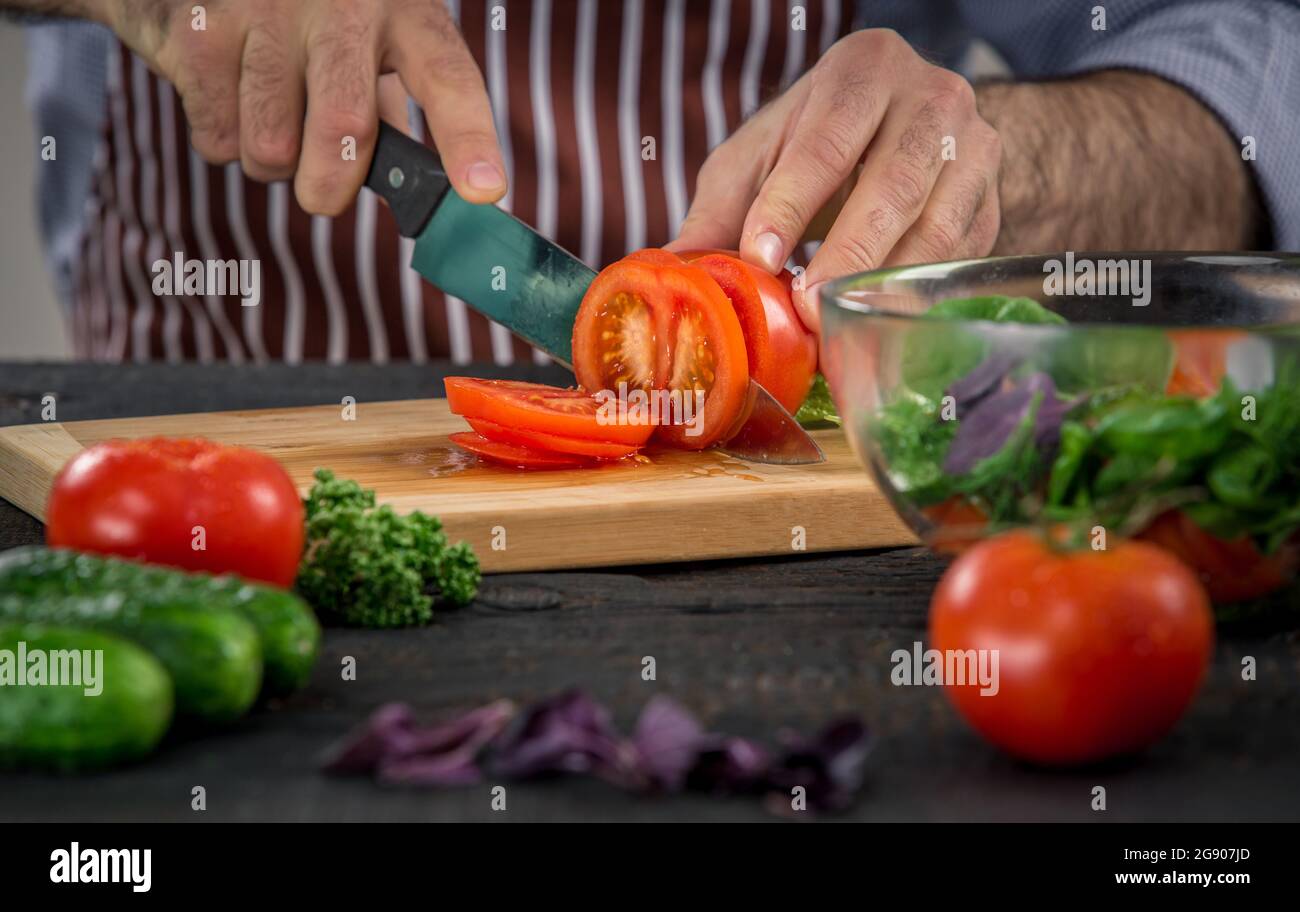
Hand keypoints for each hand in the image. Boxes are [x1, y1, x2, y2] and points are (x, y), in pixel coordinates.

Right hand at [98, 0, 505, 213]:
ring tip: (272, 120)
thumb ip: (393, 119)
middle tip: (322, 194)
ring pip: (271, 147)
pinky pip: (216, 136)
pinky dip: (222, 138)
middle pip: (345, 128)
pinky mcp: (196, 26)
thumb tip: (410, 202)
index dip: (468, 138)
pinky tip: (227, 93)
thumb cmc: (315, 22)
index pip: (446, 77)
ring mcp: (264, 7)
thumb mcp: (374, 49)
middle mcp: (340, 1)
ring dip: (271, 162)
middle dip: (331, 187)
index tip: (483, 191)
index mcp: (402, 9)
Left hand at [668, 29, 1001, 332]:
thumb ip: (721, 208)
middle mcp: (933, 99)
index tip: (762, 255)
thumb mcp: (762, 155)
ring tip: (838, 327)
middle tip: (807, 308)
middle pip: (893, 186)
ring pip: (937, 228)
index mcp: (865, 70)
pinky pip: (958, 260)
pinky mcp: (991, 205)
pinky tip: (878, 327)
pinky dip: (915, 300)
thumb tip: (670, 268)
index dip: (792, 202)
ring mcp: (975, 151)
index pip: (828, 140)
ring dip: (886, 286)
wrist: (908, 127)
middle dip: (847, 254)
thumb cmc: (819, 140)